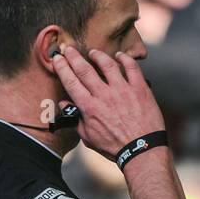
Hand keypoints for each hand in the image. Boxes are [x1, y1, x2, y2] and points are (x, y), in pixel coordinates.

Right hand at [51, 46, 164, 161]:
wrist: (142, 150)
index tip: (57, 58)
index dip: (62, 67)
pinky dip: (125, 59)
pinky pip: (131, 67)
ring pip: (107, 64)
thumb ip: (75, 119)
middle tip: (69, 49)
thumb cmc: (115, 147)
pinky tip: (120, 56)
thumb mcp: (89, 137)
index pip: (71, 82)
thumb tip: (64, 104)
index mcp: (89, 107)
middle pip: (85, 69)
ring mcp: (122, 90)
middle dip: (74, 57)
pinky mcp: (139, 89)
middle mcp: (104, 95)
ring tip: (93, 52)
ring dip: (98, 55)